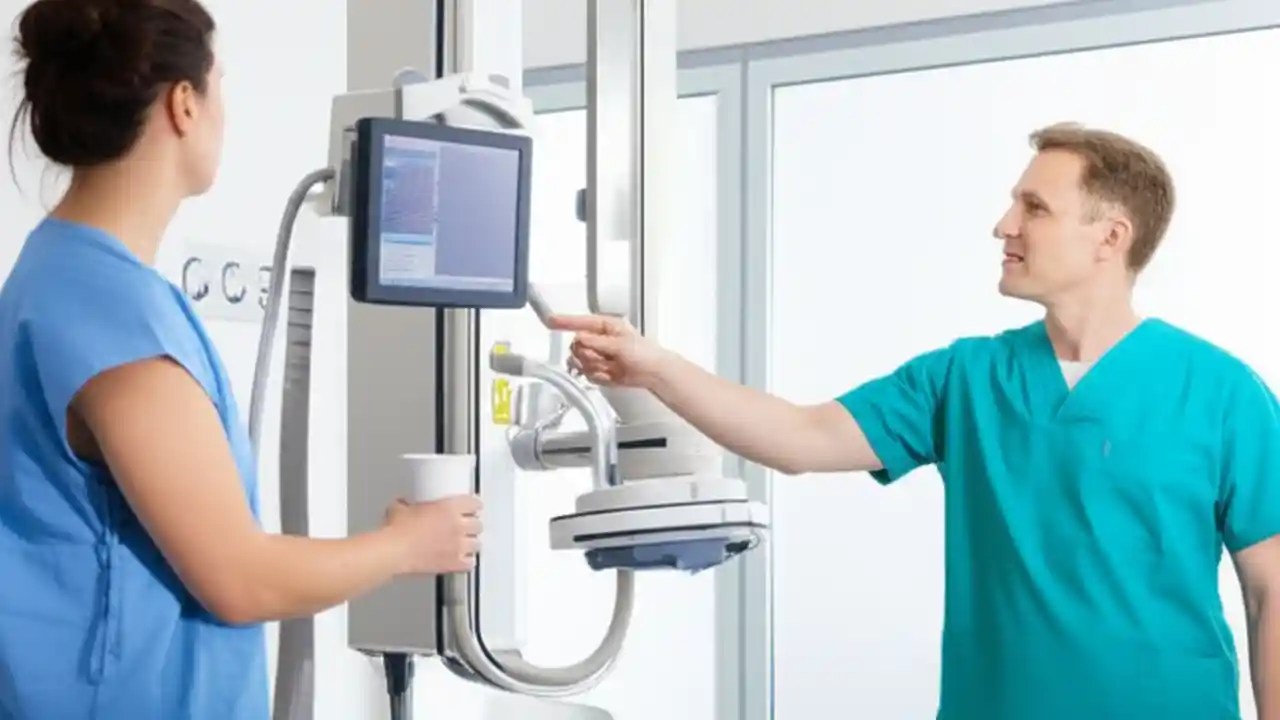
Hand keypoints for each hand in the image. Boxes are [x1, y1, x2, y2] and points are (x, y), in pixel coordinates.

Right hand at [384, 495, 482, 573]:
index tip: (473, 507)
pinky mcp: (454, 563)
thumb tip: (403, 505)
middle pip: (478, 525)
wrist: (394, 551)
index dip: (474, 506)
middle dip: (473, 526)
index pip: (474, 504)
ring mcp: (458, 546)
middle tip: (467, 527)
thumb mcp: (401, 508)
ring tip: (465, 545)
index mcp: (449, 508)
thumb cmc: (397, 531)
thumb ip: (406, 504)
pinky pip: (470, 563)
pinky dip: (467, 562)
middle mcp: (458, 526)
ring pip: (477, 544)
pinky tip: (463, 561)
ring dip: (472, 544)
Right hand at [547, 314, 669, 388]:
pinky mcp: (598, 370)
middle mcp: (598, 339)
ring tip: (610, 366)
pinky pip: (587, 374)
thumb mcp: (621, 344)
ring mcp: (597, 355)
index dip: (564, 322)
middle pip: (576, 345)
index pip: (580, 322)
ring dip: (594, 366)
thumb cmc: (644, 353)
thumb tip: (580, 338)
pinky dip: (598, 376)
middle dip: (587, 354)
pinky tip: (611, 374)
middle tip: (604, 357)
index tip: (550, 320)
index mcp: (605, 327)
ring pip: (580, 361)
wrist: (653, 373)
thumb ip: (598, 342)